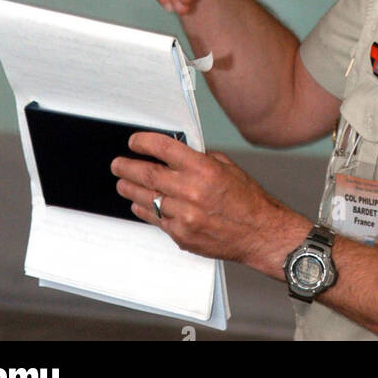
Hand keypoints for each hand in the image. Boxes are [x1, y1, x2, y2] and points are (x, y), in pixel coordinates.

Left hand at [111, 133, 296, 268]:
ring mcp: (184, 215)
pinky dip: (144, 210)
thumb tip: (175, 153)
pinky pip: (155, 220)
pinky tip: (138, 204)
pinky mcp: (182, 235)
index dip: (144, 143)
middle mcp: (191, 191)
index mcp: (203, 169)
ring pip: (147, 199)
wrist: (259, 232)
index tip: (134, 142)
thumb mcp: (227, 167)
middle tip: (118, 164)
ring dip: (130, 189)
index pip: (164, 149)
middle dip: (128, 167)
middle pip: (148, 175)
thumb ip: (200, 158)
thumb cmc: (247, 200)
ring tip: (122, 183)